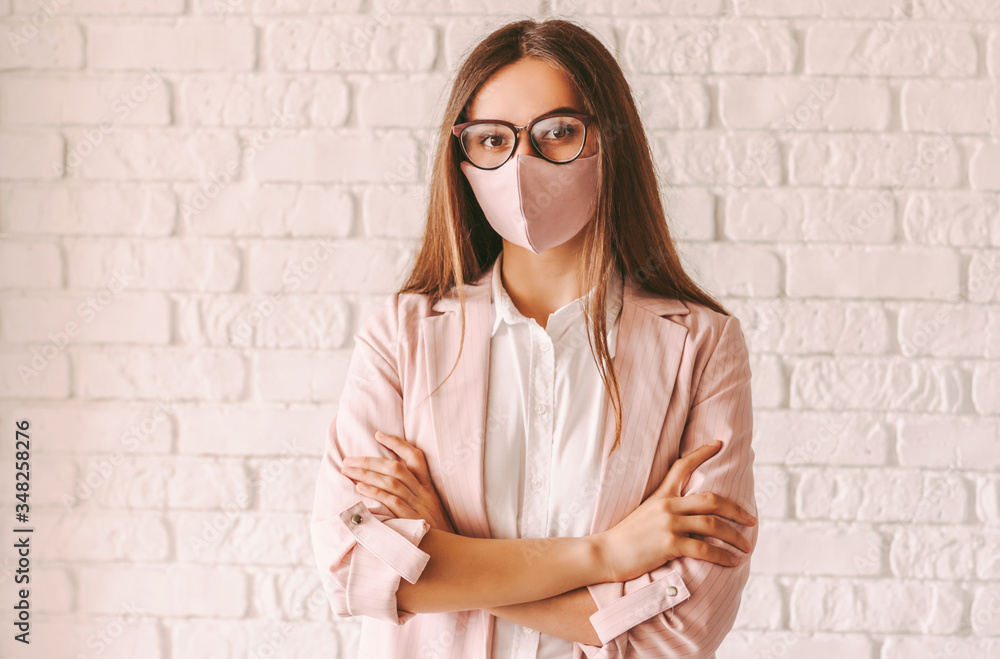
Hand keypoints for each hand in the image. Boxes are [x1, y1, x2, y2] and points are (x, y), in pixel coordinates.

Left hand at [340, 431, 456, 533]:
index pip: (415, 457)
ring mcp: (418, 505)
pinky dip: (375, 492)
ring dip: (367, 474)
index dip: (397, 444)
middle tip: (348, 460)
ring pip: (391, 481)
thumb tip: (386, 480)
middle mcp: (424, 492)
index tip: (378, 434)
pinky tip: (360, 487)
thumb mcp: (429, 507)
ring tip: (348, 470)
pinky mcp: (412, 519)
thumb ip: (413, 493)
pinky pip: (392, 501)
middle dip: (369, 461)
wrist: (449, 553)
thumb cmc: (434, 530)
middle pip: (396, 467)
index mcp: (428, 486)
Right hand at [594, 440, 757, 582]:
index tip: (719, 444)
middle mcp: (667, 506)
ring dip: (734, 537)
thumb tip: (687, 510)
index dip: (702, 453)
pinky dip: (721, 556)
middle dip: (736, 510)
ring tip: (746, 546)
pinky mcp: (668, 545)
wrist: (605, 553)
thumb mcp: (644, 512)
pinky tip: (731, 562)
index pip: (682, 466)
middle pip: (712, 501)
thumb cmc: (625, 537)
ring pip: (712, 525)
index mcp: (661, 495)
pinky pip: (703, 549)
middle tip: (751, 520)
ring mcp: (668, 524)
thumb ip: (665, 507)